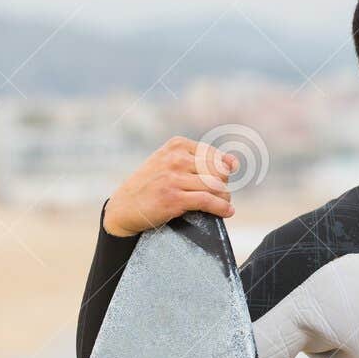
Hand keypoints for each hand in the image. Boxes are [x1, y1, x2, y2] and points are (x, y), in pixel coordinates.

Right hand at [102, 137, 237, 236]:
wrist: (124, 207)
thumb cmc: (151, 185)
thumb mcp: (170, 164)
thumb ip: (201, 161)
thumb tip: (234, 162)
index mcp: (176, 145)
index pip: (214, 155)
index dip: (222, 170)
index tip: (220, 180)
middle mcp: (175, 158)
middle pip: (218, 171)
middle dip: (223, 184)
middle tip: (220, 194)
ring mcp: (174, 178)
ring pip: (216, 186)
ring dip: (225, 198)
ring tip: (224, 203)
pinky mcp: (174, 198)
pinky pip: (208, 201)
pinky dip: (222, 208)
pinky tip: (227, 211)